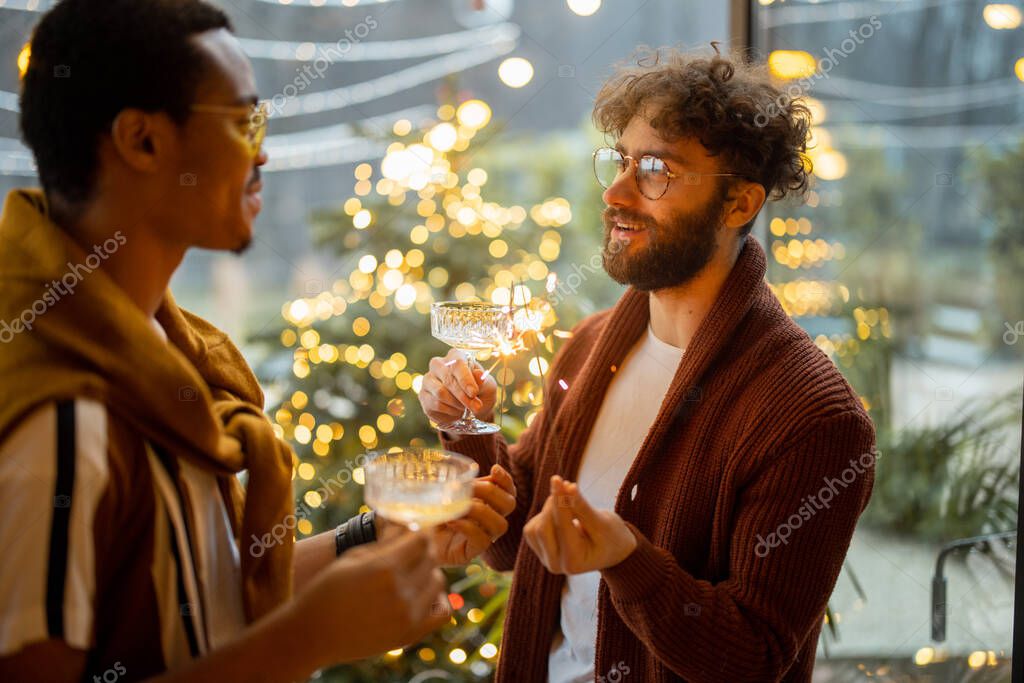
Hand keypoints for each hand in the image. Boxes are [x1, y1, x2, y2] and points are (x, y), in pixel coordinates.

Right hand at [293, 529, 449, 666]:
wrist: (312, 634)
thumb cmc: (328, 590)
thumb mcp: (354, 558)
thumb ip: (387, 543)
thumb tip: (410, 526)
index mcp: (383, 568)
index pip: (421, 539)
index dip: (421, 531)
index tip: (417, 530)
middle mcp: (400, 592)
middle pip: (431, 558)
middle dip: (423, 549)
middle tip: (412, 549)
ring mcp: (407, 616)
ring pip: (438, 581)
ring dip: (428, 572)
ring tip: (411, 573)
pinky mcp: (409, 635)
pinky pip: (443, 611)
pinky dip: (438, 599)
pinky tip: (422, 595)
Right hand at [419, 348, 497, 425]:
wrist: (470, 407)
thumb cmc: (480, 391)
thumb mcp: (487, 386)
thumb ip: (482, 381)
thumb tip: (479, 374)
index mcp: (455, 356)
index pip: (457, 364)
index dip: (465, 380)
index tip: (474, 393)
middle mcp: (438, 364)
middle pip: (447, 380)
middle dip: (463, 396)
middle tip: (476, 407)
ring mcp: (428, 380)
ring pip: (440, 393)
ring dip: (456, 405)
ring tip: (466, 409)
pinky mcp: (423, 395)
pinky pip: (434, 405)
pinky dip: (448, 412)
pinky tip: (456, 413)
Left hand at [434, 464, 515, 564]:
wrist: (420, 538)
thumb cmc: (435, 513)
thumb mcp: (447, 494)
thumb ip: (461, 484)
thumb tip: (466, 476)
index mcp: (489, 503)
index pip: (509, 491)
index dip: (506, 480)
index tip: (494, 469)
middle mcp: (491, 520)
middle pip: (509, 504)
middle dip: (492, 491)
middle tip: (472, 487)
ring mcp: (484, 537)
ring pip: (500, 525)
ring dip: (481, 510)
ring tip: (462, 505)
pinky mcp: (472, 552)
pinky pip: (482, 540)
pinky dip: (468, 527)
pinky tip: (452, 521)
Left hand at [523, 475, 637, 574]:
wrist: (612, 550)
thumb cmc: (611, 536)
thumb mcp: (602, 521)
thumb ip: (582, 506)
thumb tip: (567, 486)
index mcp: (574, 562)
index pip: (562, 526)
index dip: (560, 501)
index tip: (558, 479)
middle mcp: (556, 565)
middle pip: (543, 529)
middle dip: (553, 505)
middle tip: (569, 487)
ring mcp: (546, 559)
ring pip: (535, 528)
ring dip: (549, 510)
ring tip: (570, 505)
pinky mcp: (539, 550)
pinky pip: (532, 528)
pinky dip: (544, 516)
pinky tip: (561, 515)